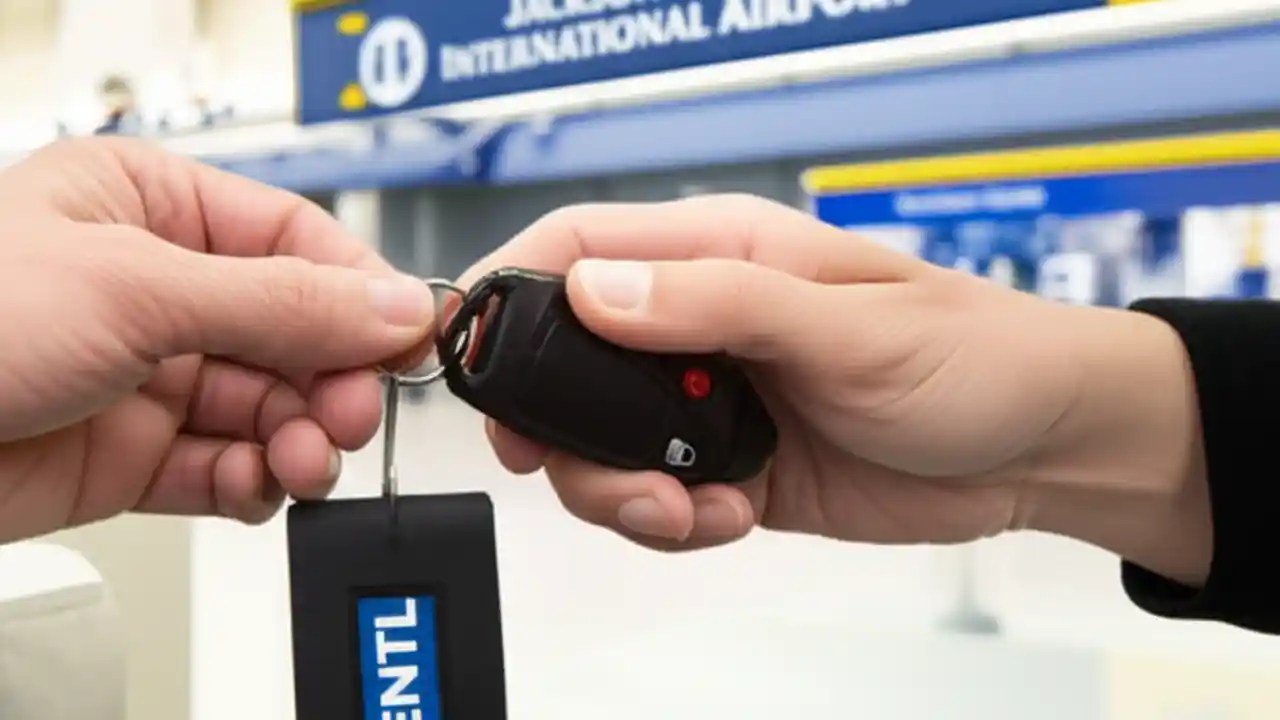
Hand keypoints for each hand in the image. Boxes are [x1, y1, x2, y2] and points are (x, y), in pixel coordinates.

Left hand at [0, 138, 432, 541]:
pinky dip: (256, 483)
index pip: (295, 242)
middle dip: (328, 380)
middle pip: (292, 333)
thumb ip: (281, 304)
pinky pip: (225, 467)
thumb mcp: (138, 291)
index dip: (356, 294)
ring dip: (300, 439)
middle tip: (350, 415)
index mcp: (152, 207)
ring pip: (267, 406)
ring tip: (305, 461)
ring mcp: (148, 374)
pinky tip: (262, 486)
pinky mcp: (132, 454)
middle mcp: (157, 289)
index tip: (406, 340)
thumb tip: (392, 306)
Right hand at [462, 195, 1211, 585]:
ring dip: (620, 490)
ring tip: (691, 508)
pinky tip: (731, 515)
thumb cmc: (968, 354)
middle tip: (579, 470)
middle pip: (565, 363)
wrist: (1036, 446)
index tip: (469, 358)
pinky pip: (658, 497)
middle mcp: (701, 324)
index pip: (577, 248)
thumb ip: (718, 306)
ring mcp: (710, 398)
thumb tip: (596, 289)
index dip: (506, 293)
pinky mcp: (731, 463)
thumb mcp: (843, 326)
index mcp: (719, 257)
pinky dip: (675, 522)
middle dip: (556, 427)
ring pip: (601, 443)